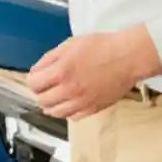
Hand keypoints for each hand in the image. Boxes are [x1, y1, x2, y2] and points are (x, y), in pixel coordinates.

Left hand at [26, 25, 161, 120]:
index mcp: (61, 72)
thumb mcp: (69, 44)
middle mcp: (69, 90)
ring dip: (52, 104)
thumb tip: (37, 70)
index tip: (38, 76)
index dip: (33, 79)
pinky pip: (73, 117)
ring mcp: (82, 102)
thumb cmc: (102, 47)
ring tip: (56, 95)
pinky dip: (68, 111)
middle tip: (46, 86)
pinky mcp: (94, 109)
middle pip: (42, 101)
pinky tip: (71, 101)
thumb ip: (49, 58)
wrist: (128, 57)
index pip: (33, 84)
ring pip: (55, 113)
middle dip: (41, 92)